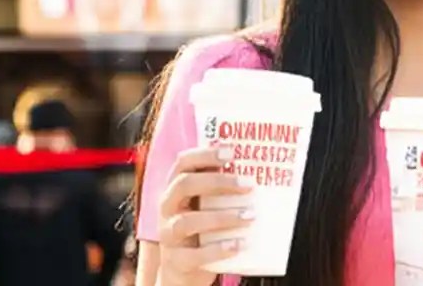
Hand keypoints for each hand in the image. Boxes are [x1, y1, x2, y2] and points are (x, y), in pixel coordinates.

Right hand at [156, 145, 255, 285]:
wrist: (182, 270)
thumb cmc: (201, 230)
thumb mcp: (206, 206)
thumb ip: (221, 189)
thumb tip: (254, 169)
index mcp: (176, 189)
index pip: (183, 163)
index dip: (205, 154)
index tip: (231, 151)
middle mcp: (168, 208)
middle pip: (184, 185)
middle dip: (218, 181)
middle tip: (249, 185)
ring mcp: (169, 235)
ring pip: (188, 221)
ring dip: (222, 217)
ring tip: (250, 216)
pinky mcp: (177, 260)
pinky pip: (195, 255)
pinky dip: (219, 249)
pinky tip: (239, 244)